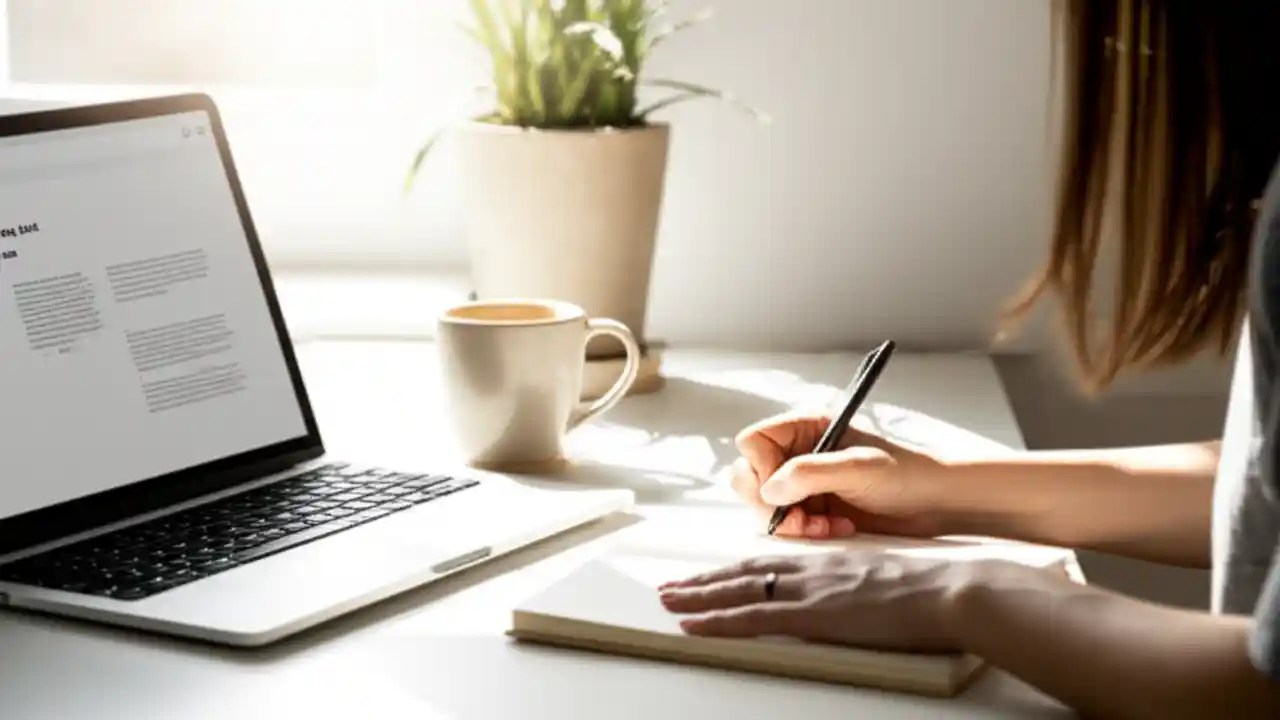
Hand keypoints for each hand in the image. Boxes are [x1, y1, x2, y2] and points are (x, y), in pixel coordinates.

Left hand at [658, 552, 1000, 651]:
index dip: (735, 568)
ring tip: (668, 602)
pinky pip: (751, 617)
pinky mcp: (812, 614)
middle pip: (743, 572)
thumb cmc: (932, 589)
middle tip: (670, 587)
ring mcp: (808, 590)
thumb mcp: (886, 578)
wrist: (950, 590)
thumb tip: (851, 597)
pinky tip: (694, 625)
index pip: (768, 562)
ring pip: (737, 591)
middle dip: (704, 581)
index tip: (711, 573)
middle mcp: (811, 569)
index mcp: (829, 560)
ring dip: (698, 597)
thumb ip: (858, 585)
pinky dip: (717, 620)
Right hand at [729, 412, 950, 538]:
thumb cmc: (905, 474)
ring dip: (789, 521)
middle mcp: (798, 452)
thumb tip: (768, 489)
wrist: (938, 504)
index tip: (781, 490)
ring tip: (824, 526)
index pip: (754, 442)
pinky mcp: (813, 509)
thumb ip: (809, 473)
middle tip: (800, 518)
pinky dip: (804, 532)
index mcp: (806, 428)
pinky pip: (786, 523)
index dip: (760, 467)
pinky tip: (836, 529)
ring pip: (765, 504)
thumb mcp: (857, 467)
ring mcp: (804, 482)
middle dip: (770, 503)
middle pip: (750, 475)